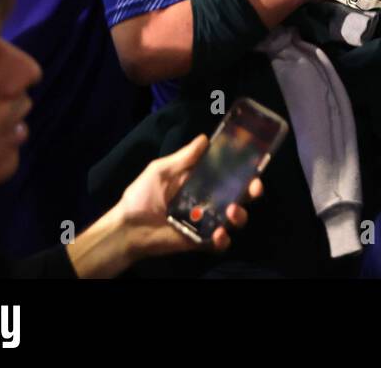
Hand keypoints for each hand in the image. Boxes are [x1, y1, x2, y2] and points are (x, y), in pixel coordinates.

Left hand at [114, 135, 261, 259]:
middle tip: (254, 189)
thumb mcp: (160, 171)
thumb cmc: (141, 196)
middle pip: (238, 194)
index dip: (244, 168)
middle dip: (252, 190)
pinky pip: (220, 242)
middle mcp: (208, 199)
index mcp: (200, 181)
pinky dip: (223, 239)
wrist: (126, 228)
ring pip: (235, 218)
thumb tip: (205, 138)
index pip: (228, 173)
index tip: (254, 162)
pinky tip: (218, 234)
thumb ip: (183, 158)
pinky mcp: (201, 240)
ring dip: (240, 215)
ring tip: (231, 212)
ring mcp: (206, 221)